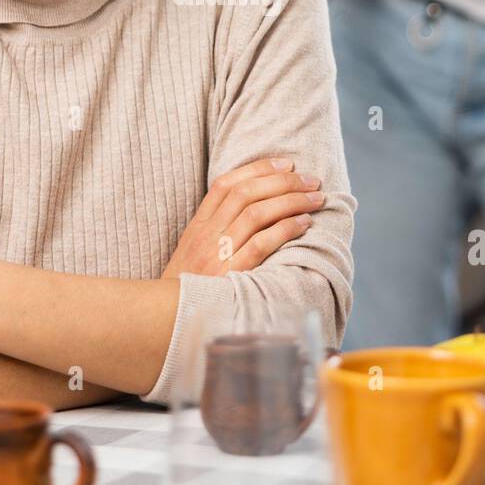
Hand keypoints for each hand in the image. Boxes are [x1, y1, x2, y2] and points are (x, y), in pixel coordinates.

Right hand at [163, 157, 324, 278]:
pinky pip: (261, 244)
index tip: (286, 164)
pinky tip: (304, 224)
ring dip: (291, 201)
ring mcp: (217, 255)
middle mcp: (206, 235)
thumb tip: (255, 208)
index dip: (258, 169)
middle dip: (283, 182)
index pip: (226, 184)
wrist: (168, 321)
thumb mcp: (193, 253)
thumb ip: (216, 230)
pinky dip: (285, 229)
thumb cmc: (187, 288)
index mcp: (197, 226)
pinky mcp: (230, 276)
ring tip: (315, 199)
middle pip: (246, 194)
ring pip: (256, 213)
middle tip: (312, 180)